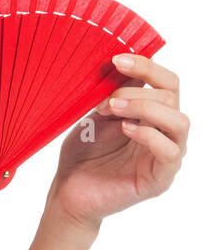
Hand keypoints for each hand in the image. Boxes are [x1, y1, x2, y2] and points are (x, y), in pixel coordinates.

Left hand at [49, 52, 188, 228]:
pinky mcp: (161, 179)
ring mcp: (166, 156)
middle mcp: (165, 132)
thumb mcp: (98, 114)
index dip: (147, 67)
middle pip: (172, 97)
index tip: (117, 60)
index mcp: (153, 114)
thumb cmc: (83, 152)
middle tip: (107, 99)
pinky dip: (149, 135)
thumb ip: (116, 92)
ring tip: (114, 109)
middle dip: (137, 91)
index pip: (167, 83)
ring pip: (179, 121)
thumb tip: (125, 64)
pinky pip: (170, 152)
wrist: (69, 189)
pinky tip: (125, 129)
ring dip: (145, 108)